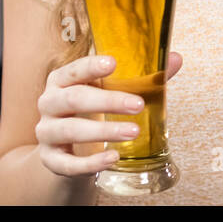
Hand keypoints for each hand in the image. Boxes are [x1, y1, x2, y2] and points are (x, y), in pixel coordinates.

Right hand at [35, 51, 182, 177]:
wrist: (67, 147)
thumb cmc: (92, 110)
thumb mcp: (111, 90)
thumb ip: (142, 77)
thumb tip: (176, 58)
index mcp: (62, 80)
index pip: (74, 70)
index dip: (91, 66)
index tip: (113, 63)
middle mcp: (49, 103)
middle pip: (74, 99)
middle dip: (108, 101)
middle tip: (138, 105)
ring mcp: (46, 132)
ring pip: (71, 130)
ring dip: (104, 131)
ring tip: (133, 131)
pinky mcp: (50, 159)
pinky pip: (67, 163)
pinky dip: (90, 162)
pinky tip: (113, 157)